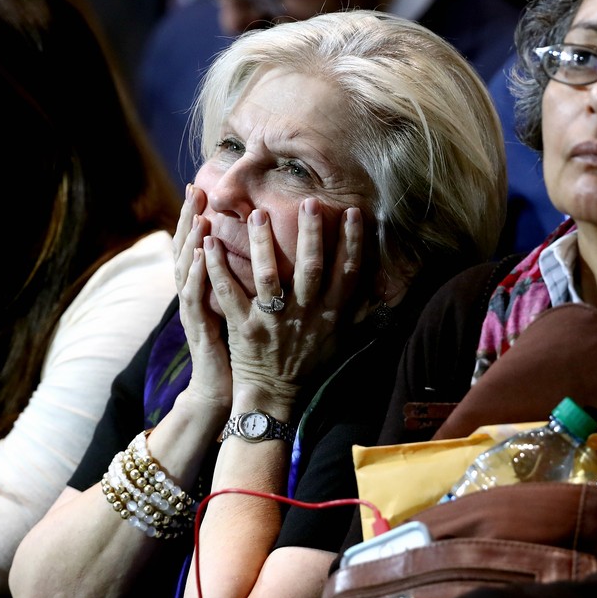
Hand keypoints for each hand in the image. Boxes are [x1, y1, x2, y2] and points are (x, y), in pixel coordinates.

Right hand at [174, 184, 232, 411]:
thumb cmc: (242, 346)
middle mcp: (195, 292)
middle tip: (194, 189)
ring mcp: (193, 309)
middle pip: (187, 248)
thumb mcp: (244, 305)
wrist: (225, 387)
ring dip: (191, 241)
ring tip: (197, 216)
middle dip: (189, 217)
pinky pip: (195, 297)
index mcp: (207, 285)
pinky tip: (201, 255)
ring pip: (187, 269)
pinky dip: (196, 274)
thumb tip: (271, 249)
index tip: (203, 185)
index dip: (199, 214)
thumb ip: (249, 277)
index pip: (200, 243)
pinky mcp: (199, 327)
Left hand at [204, 199, 363, 401]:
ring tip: (256, 215)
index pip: (346, 273)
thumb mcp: (338, 338)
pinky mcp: (243, 326)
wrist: (274, 394)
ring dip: (262, 244)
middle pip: (310, 269)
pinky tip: (210, 244)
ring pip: (268, 277)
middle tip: (308, 203)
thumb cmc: (307, 362)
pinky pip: (229, 293)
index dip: (352, 243)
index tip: (354, 213)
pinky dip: (218, 268)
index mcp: (328, 315)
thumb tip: (386, 288)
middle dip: (310, 234)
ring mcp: (272, 320)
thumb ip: (357, 311)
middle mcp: (303, 315)